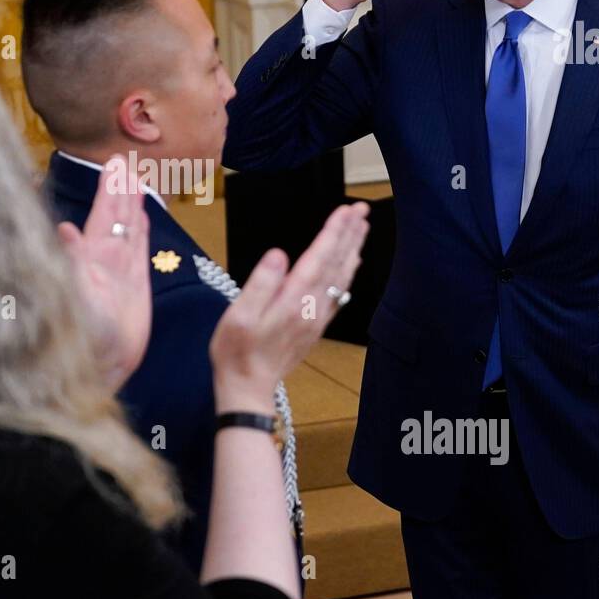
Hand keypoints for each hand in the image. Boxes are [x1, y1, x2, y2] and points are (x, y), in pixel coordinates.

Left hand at [56, 155, 150, 391]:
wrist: (99, 368)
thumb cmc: (78, 336)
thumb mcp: (71, 296)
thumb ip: (70, 263)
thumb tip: (64, 230)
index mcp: (88, 257)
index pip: (98, 214)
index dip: (105, 191)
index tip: (108, 167)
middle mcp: (103, 259)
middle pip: (113, 215)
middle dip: (117, 189)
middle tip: (120, 163)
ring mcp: (120, 271)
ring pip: (128, 227)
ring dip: (131, 204)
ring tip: (134, 180)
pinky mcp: (136, 285)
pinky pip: (140, 249)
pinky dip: (142, 230)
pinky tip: (143, 216)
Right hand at [210, 203, 368, 413]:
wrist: (248, 388)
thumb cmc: (236, 352)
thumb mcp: (238, 316)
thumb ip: (260, 284)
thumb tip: (279, 254)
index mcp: (293, 300)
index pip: (319, 258)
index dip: (333, 232)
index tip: (346, 210)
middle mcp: (311, 308)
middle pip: (336, 264)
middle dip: (349, 234)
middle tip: (361, 209)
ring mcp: (316, 318)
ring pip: (341, 277)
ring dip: (352, 250)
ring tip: (361, 228)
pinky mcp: (315, 326)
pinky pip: (338, 292)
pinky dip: (347, 273)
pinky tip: (350, 264)